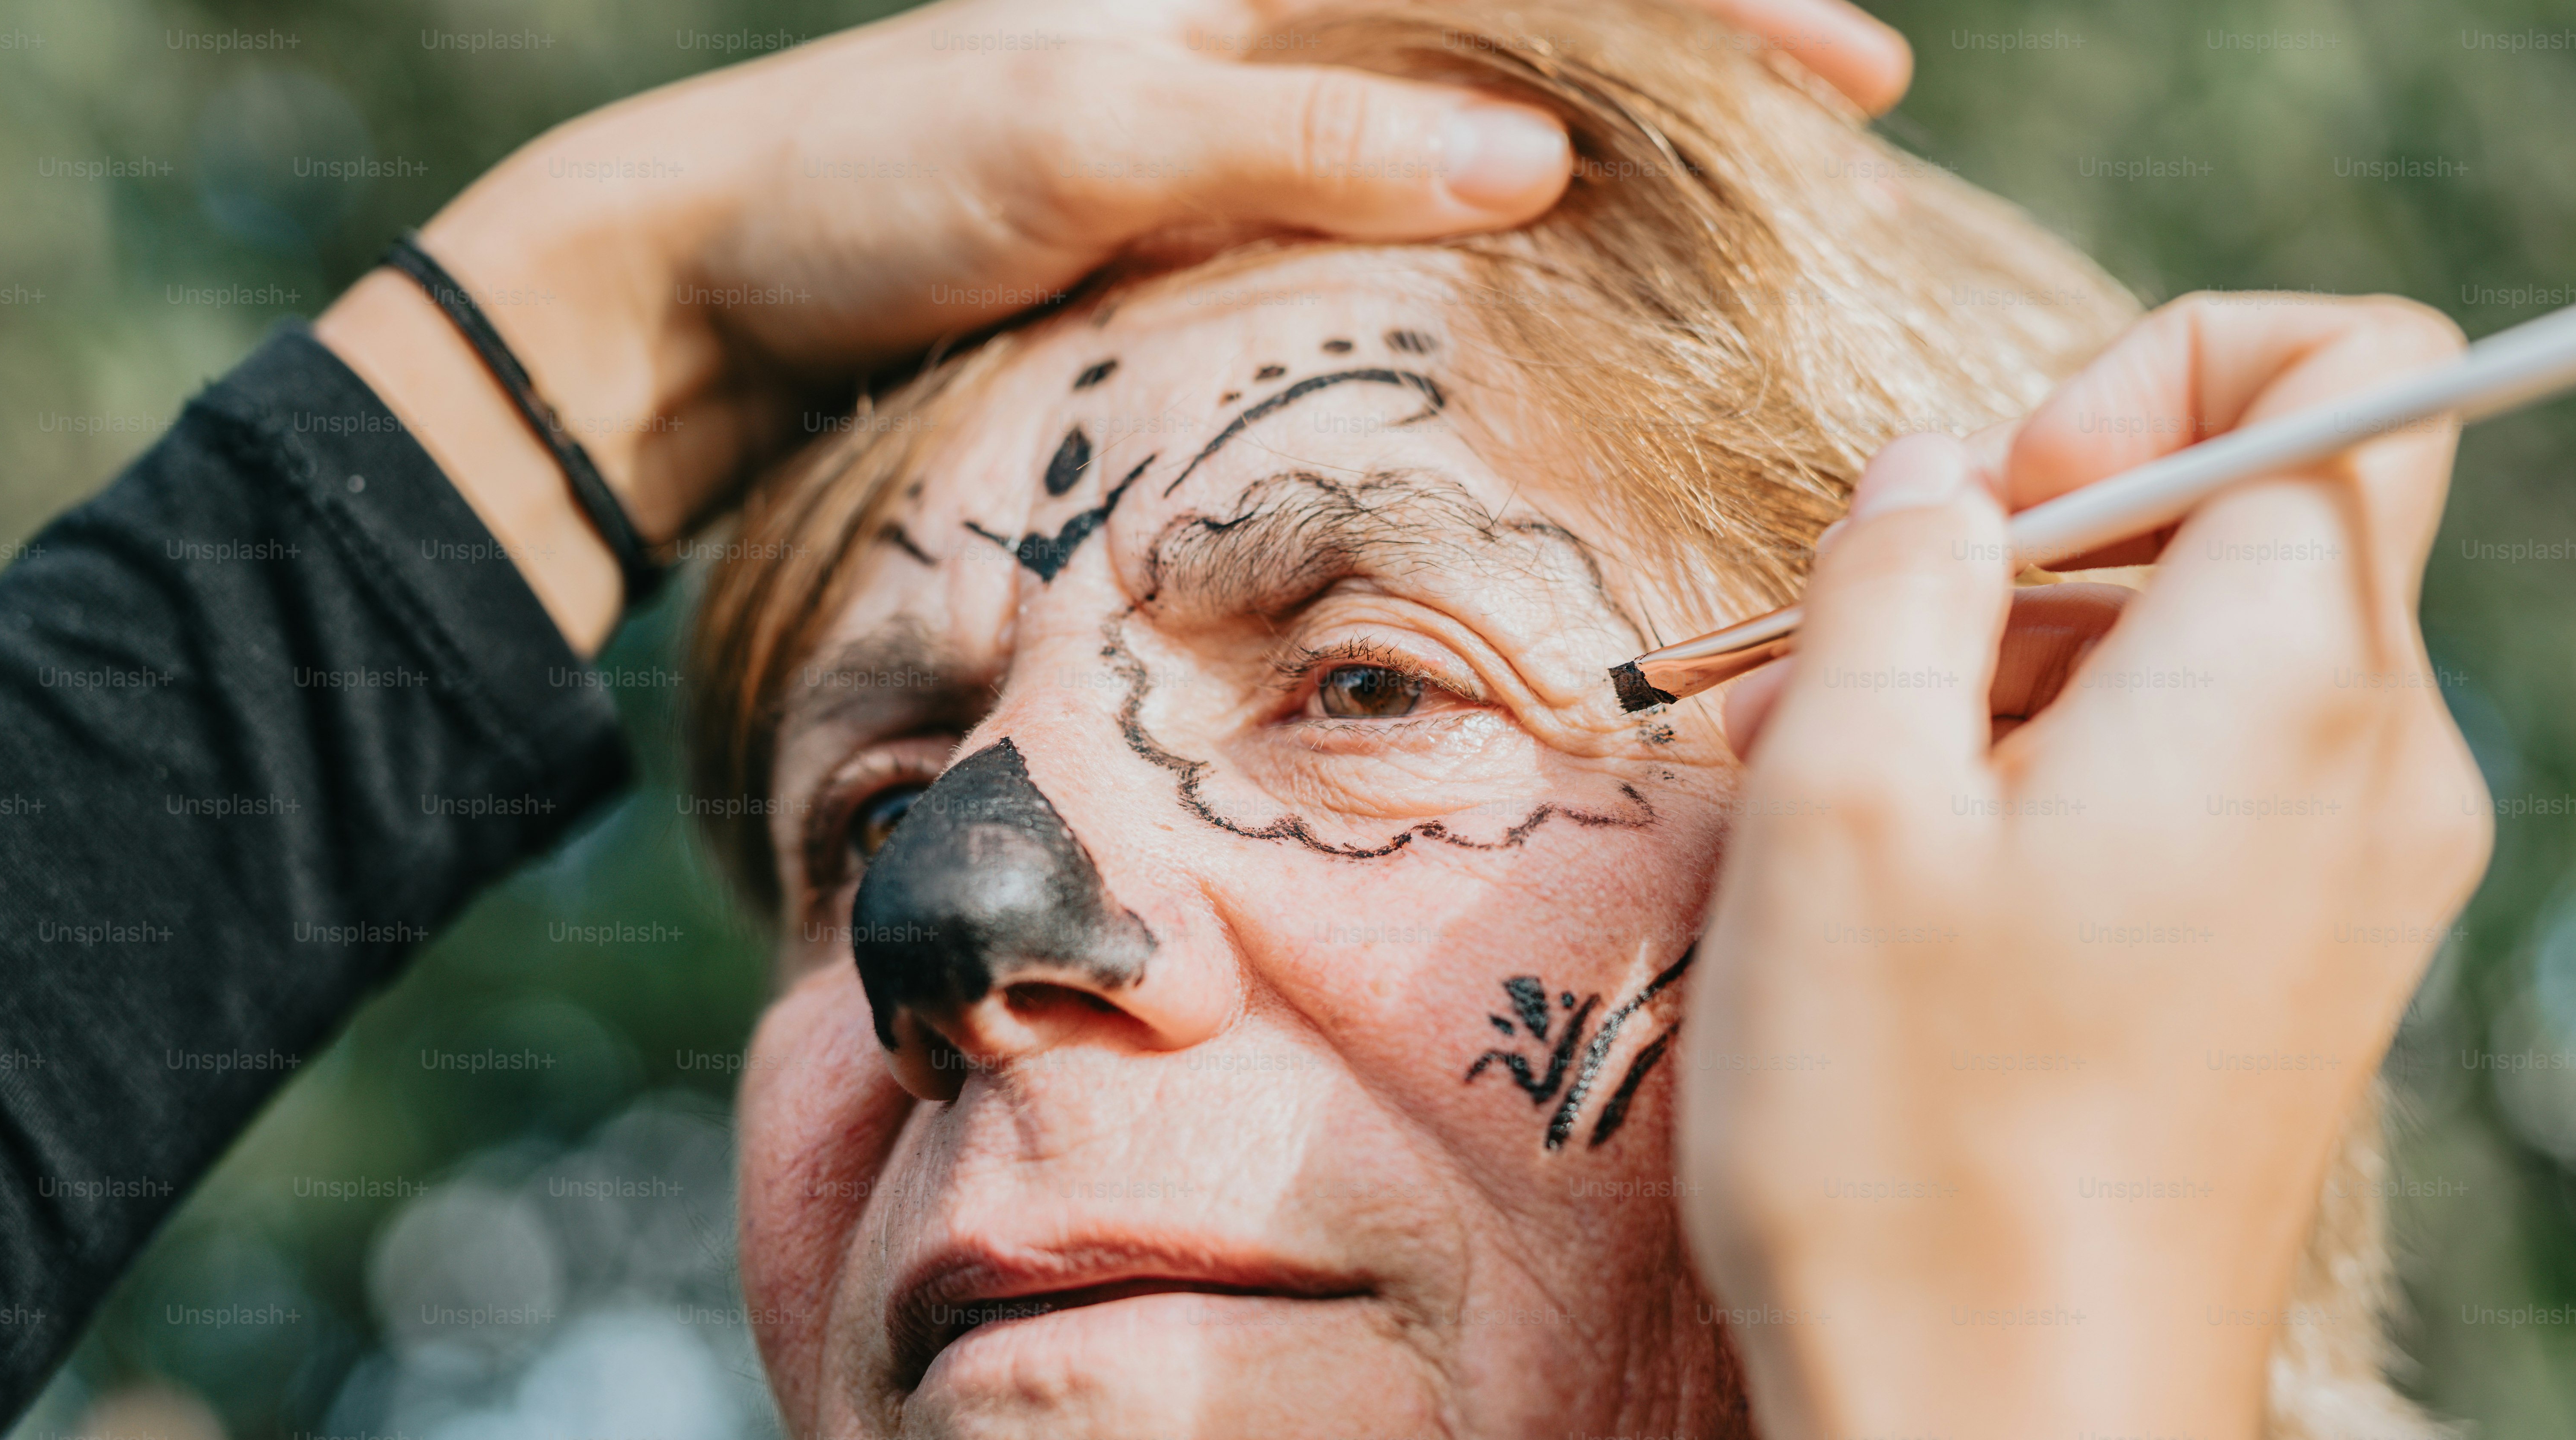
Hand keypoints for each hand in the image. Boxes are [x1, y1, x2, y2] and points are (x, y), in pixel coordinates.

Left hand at [316, 0, 1910, 651]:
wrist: (722, 276)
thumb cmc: (880, 184)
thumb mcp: (1082, 141)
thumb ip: (1301, 135)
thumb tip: (1529, 156)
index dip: (1699, 0)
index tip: (1847, 66)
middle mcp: (1268, 29)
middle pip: (1531, 22)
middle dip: (1697, 62)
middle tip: (1853, 123)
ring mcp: (1245, 122)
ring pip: (1479, 109)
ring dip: (1623, 148)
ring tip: (1760, 206)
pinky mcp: (1214, 216)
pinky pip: (1394, 200)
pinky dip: (1498, 225)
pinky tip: (1574, 268)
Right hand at [1676, 295, 2487, 1439]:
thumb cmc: (1904, 1134)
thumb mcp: (1839, 798)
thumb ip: (1901, 575)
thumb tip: (1941, 472)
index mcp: (2290, 679)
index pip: (2342, 368)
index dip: (2150, 376)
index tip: (1994, 511)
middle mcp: (2381, 761)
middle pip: (2253, 519)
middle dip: (2037, 551)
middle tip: (1851, 685)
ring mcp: (2364, 879)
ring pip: (2211, 660)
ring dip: (2025, 681)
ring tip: (1857, 816)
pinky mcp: (2312, 973)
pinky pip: (2215, 786)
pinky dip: (2072, 787)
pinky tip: (1930, 901)